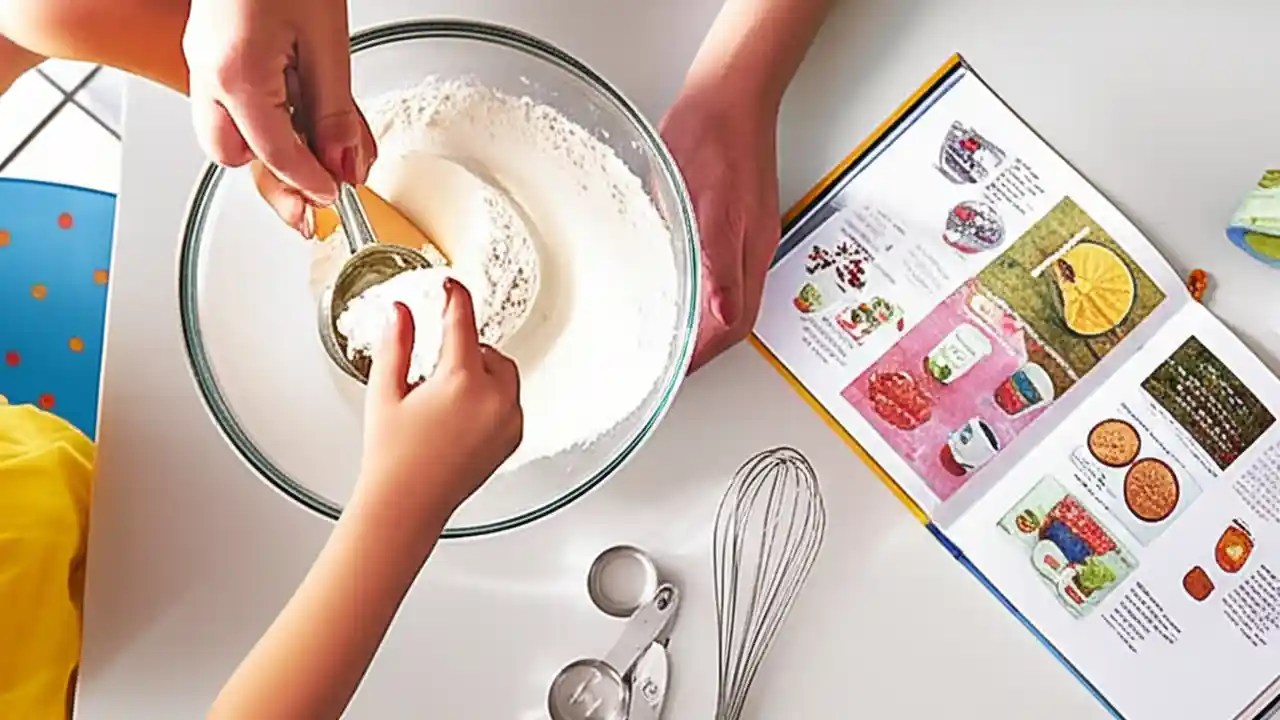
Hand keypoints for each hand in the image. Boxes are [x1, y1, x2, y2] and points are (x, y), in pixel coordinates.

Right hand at [183, 0, 375, 236]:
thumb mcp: (327, 43)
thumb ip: (336, 113)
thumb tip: (346, 164)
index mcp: (236, 75)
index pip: (277, 156)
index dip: (313, 183)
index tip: (337, 195)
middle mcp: (208, 73)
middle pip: (235, 155)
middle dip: (279, 171)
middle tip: (324, 177)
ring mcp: (204, 61)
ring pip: (226, 133)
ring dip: (270, 145)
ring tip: (319, 141)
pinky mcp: (210, 51)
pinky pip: (231, 102)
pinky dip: (265, 116)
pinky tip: (300, 109)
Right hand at [357, 280, 522, 523]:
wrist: (407, 504)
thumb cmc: (393, 456)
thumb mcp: (385, 391)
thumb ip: (396, 344)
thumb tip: (400, 311)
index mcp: (460, 380)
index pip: (462, 321)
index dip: (455, 298)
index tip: (452, 286)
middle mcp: (492, 399)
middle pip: (487, 349)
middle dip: (465, 348)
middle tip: (436, 366)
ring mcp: (508, 420)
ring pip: (504, 374)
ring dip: (482, 370)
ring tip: (447, 392)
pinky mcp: (513, 438)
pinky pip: (511, 401)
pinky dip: (493, 397)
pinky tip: (462, 413)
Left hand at [661, 83, 780, 371]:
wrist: (729, 94)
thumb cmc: (713, 138)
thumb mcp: (707, 205)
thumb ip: (717, 263)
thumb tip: (725, 315)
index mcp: (747, 252)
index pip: (732, 327)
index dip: (703, 357)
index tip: (674, 375)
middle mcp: (751, 250)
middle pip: (734, 321)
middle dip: (704, 352)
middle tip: (669, 368)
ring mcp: (745, 234)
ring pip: (730, 299)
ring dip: (704, 326)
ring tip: (673, 341)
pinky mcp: (735, 219)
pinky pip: (724, 273)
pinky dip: (703, 296)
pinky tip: (682, 291)